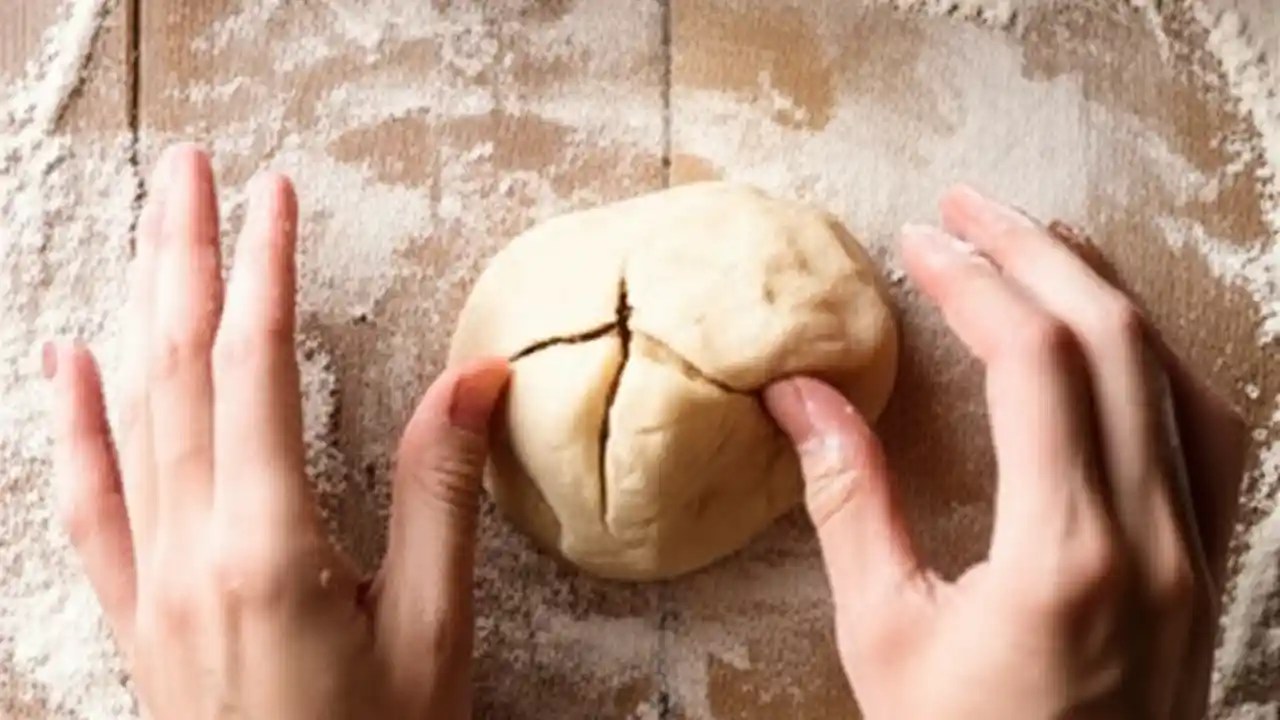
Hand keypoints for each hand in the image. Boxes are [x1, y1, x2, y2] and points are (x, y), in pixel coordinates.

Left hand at [46, 144, 509, 718]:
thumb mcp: (434, 634)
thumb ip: (440, 498)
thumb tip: (470, 380)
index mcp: (266, 551)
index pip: (252, 370)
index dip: (263, 271)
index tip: (277, 199)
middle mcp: (188, 553)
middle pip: (174, 368)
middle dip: (182, 256)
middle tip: (190, 171)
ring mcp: (147, 583)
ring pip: (129, 415)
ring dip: (139, 309)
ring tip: (150, 230)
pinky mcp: (136, 612)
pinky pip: (89, 501)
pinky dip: (76, 422)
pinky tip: (72, 363)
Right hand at [765, 186, 1245, 718]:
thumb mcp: (882, 635)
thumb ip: (847, 502)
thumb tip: (801, 396)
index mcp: (1063, 553)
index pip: (1035, 361)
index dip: (974, 279)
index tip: (919, 242)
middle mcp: (1151, 538)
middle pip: (1114, 340)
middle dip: (1035, 251)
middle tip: (967, 207)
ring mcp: (1194, 551)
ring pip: (1172, 373)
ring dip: (1100, 291)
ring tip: (1033, 244)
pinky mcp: (1205, 567)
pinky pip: (1206, 431)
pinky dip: (1156, 357)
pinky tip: (1114, 339)